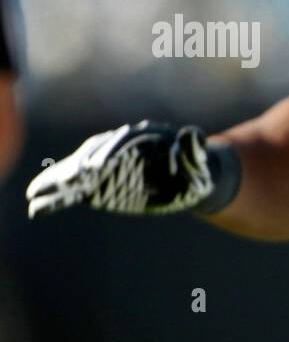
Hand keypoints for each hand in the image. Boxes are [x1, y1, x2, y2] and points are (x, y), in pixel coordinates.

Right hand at [27, 122, 215, 217]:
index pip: (122, 141)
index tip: (95, 167)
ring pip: (78, 171)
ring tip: (35, 193)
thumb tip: (190, 134)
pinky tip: (36, 207)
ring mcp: (107, 165)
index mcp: (143, 137)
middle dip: (78, 166)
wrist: (189, 178)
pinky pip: (75, 190)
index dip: (107, 153)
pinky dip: (57, 197)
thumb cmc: (197, 170)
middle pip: (94, 152)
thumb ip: (194, 151)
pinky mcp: (99, 184)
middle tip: (64, 180)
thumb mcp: (200, 162)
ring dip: (58, 182)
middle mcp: (120, 148)